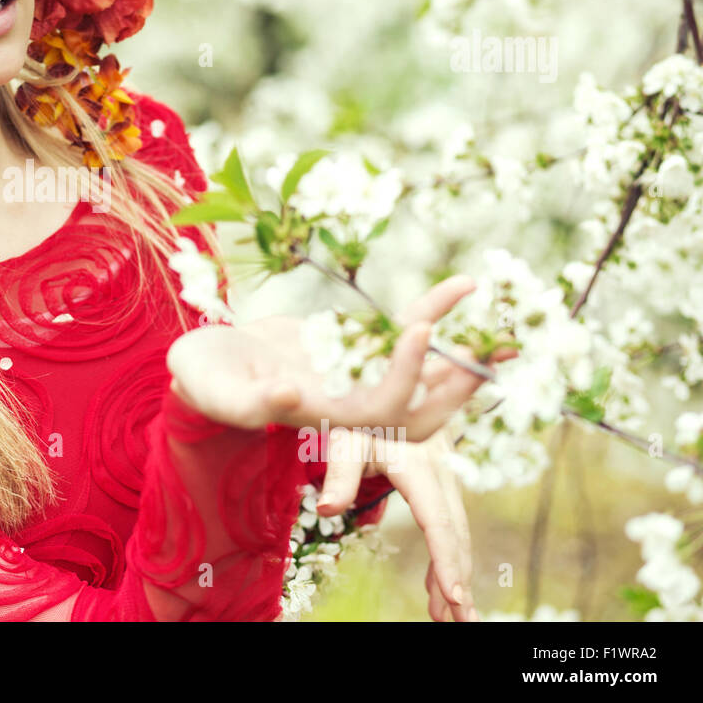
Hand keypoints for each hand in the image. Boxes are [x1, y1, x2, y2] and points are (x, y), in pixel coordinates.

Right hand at [166, 274, 494, 439]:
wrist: (202, 364)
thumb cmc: (200, 379)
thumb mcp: (216, 389)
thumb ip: (251, 401)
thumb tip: (288, 396)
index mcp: (322, 417)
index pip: (380, 408)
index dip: (402, 374)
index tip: (418, 330)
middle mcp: (350, 403)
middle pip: (422, 407)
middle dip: (460, 382)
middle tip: (499, 348)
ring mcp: (356, 377)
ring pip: (423, 372)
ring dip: (465, 350)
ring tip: (502, 320)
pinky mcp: (355, 349)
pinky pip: (405, 333)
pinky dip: (435, 312)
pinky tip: (466, 285)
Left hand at [315, 426, 478, 620]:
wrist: (383, 381)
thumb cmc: (358, 410)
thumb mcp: (344, 436)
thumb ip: (339, 473)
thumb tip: (323, 510)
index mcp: (419, 464)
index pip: (437, 520)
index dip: (447, 559)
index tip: (455, 596)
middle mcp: (440, 472)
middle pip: (455, 534)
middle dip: (460, 581)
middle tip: (462, 623)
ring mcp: (443, 477)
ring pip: (456, 533)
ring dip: (455, 575)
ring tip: (453, 617)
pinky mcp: (438, 482)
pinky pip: (447, 525)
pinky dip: (446, 558)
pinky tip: (440, 588)